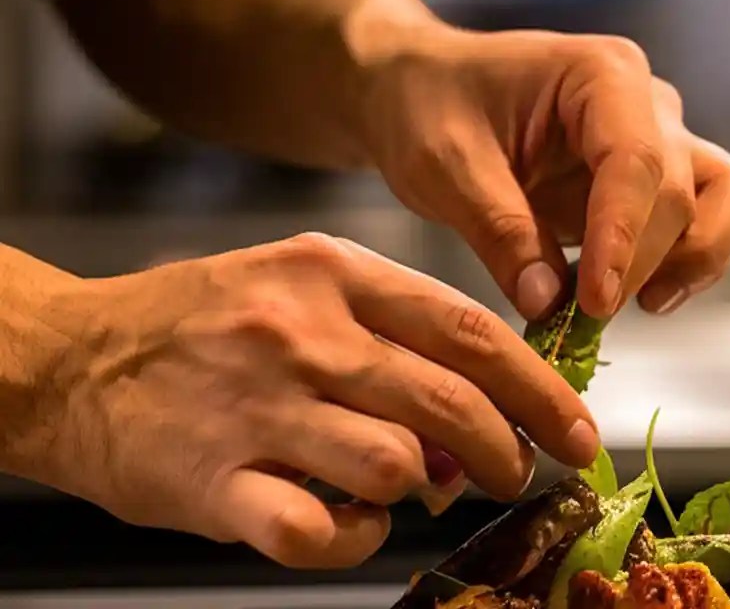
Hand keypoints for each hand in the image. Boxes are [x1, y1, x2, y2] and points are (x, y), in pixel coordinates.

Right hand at [12, 233, 597, 567]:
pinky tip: (343, 521)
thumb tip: (471, 426)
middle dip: (505, 451)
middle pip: (450, 402)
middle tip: (514, 473)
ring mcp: (256, 407)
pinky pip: (319, 530)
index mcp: (333, 275)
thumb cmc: (202, 322)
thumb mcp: (300, 288)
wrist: (69, 357)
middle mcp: (301, 334)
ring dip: (424, 491)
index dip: (539, 390)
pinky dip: (352, 539)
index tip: (576, 429)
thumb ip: (391, 340)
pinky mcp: (213, 482)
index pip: (470, 332)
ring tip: (411, 489)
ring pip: (398, 465)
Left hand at [356, 28, 729, 320]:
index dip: (623, 239)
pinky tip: (630, 298)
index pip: (637, 162)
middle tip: (582, 320)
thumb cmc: (429, 107)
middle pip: (682, 191)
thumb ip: (498, 230)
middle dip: (640, 263)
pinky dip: (681, 267)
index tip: (595, 302)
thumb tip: (548, 303)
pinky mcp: (653, 183)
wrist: (423, 91)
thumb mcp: (444, 167)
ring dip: (689, 261)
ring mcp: (659, 140)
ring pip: (722, 200)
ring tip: (629, 306)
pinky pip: (700, 224)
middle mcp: (647, 102)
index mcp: (600, 74)